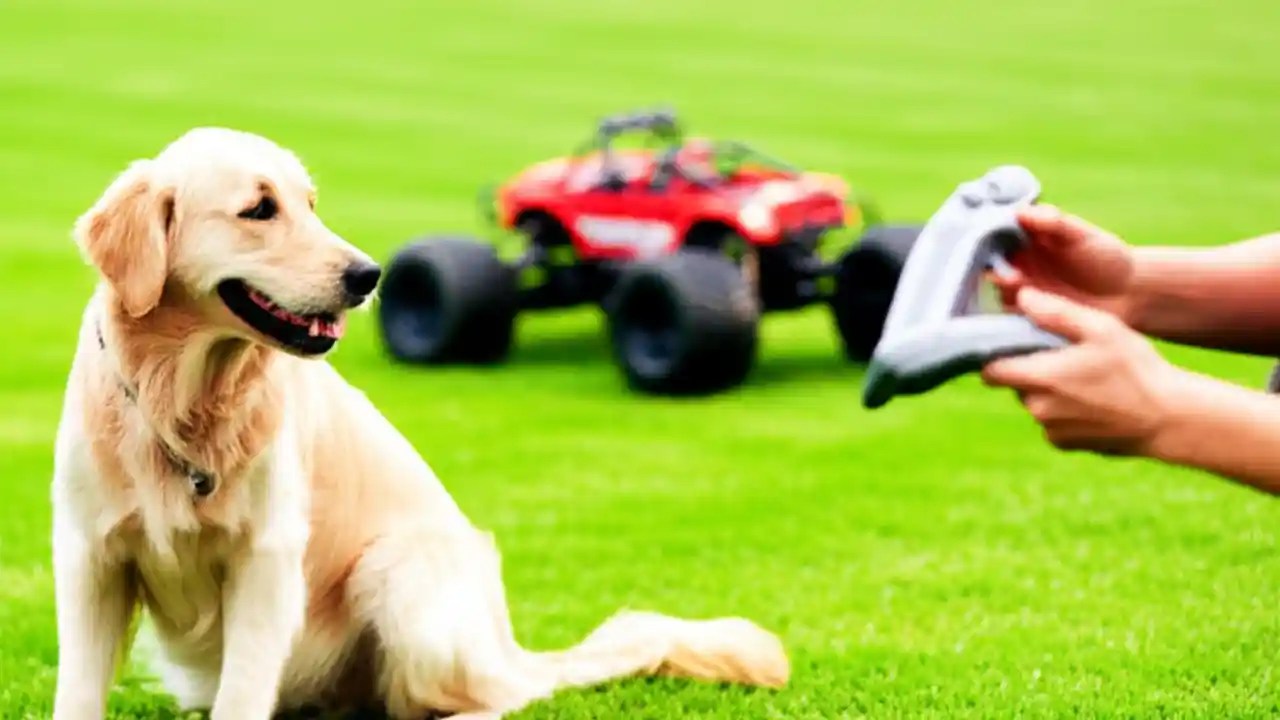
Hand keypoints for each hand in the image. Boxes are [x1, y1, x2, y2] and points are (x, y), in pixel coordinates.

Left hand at [981, 286, 1183, 456]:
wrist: (1169, 420)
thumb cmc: (1137, 369)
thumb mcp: (1101, 328)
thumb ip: (1056, 313)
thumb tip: (1021, 298)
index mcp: (1040, 378)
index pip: (990, 370)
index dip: (996, 355)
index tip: (1014, 344)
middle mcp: (1038, 408)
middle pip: (1014, 383)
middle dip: (1029, 369)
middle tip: (1064, 357)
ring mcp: (1050, 429)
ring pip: (1034, 401)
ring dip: (1048, 389)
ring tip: (1085, 378)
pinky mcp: (1064, 444)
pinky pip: (1051, 421)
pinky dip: (1063, 410)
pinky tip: (1093, 401)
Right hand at [992, 204, 1136, 321]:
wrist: (1127, 294)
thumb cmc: (1105, 257)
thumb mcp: (1083, 235)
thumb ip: (1055, 223)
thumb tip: (1020, 211)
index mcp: (1028, 237)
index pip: (997, 230)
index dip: (989, 230)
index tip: (988, 232)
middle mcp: (1018, 260)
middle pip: (991, 259)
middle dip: (993, 261)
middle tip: (1006, 264)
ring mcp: (1020, 287)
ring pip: (998, 284)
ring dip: (1002, 283)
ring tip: (1016, 283)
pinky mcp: (1026, 312)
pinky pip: (1009, 309)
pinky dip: (1010, 306)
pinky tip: (1019, 305)